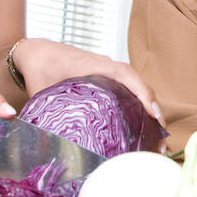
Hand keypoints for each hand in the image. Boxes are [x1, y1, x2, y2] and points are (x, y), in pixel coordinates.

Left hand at [12, 38, 163, 137]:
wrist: (36, 51)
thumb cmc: (39, 68)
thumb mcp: (41, 94)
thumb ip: (46, 117)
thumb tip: (51, 145)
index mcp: (93, 67)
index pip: (125, 76)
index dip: (142, 94)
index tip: (153, 115)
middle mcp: (106, 66)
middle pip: (139, 84)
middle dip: (154, 110)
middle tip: (161, 139)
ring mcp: (109, 71)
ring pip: (137, 87)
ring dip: (150, 108)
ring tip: (156, 138)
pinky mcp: (108, 77)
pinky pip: (130, 88)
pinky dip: (141, 104)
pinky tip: (143, 125)